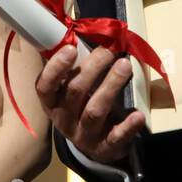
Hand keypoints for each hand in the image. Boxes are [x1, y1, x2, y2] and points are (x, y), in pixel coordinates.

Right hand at [34, 45, 146, 162]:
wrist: (96, 147)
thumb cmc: (83, 107)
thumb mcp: (73, 90)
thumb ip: (77, 67)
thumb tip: (91, 33)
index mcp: (52, 103)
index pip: (45, 87)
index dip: (55, 68)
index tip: (70, 48)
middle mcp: (64, 120)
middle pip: (74, 93)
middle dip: (92, 68)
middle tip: (109, 51)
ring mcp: (84, 135)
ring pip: (94, 111)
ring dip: (110, 86)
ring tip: (125, 66)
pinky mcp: (105, 148)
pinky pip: (115, 138)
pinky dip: (127, 126)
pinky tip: (137, 115)